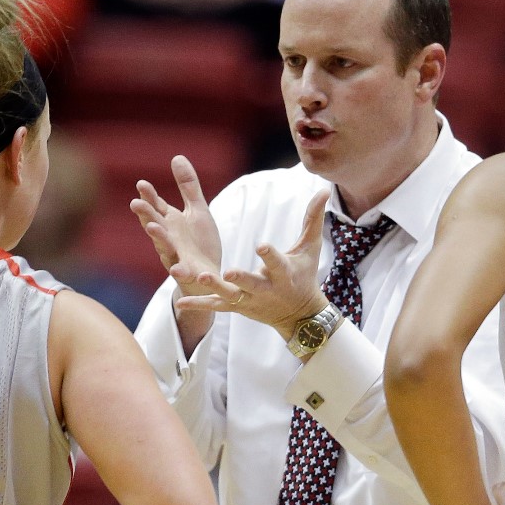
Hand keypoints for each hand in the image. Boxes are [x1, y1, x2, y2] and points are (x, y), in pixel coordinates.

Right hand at [131, 155, 223, 298]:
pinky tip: (177, 269)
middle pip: (155, 225)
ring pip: (165, 249)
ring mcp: (176, 258)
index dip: (149, 196)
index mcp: (170, 223)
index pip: (156, 207)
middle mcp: (169, 240)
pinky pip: (183, 274)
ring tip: (152, 228)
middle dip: (145, 215)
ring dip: (158, 239)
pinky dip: (180, 272)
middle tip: (135, 203)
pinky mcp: (189, 275)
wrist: (210, 277)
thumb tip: (176, 156)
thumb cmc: (200, 243)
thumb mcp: (198, 210)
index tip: (142, 183)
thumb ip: (188, 186)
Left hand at [175, 190, 329, 336]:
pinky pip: (215, 305)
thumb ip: (312, 218)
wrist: (299, 315)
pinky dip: (199, 303)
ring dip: (214, 287)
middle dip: (241, 279)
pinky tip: (180, 300)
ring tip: (200, 276)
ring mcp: (250, 300)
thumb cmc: (304, 275)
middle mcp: (266, 290)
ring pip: (230, 295)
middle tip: (229, 271)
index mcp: (284, 274)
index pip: (278, 263)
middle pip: (252, 284)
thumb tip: (324, 188)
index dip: (270, 255)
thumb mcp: (310, 248)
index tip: (261, 246)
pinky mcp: (236, 308)